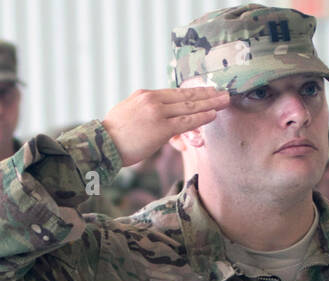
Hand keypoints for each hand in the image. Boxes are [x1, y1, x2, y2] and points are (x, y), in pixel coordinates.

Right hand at [103, 87, 230, 166]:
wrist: (103, 143)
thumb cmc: (115, 134)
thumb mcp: (129, 111)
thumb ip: (145, 109)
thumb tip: (158, 113)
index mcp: (145, 94)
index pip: (175, 92)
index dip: (194, 91)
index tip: (208, 89)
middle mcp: (153, 99)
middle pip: (186, 95)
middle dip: (207, 94)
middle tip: (224, 92)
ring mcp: (157, 113)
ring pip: (189, 106)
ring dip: (210, 103)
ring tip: (225, 100)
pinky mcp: (161, 128)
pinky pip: (186, 121)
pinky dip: (201, 117)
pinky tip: (213, 114)